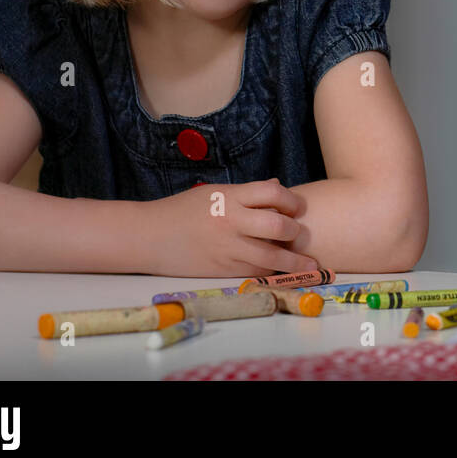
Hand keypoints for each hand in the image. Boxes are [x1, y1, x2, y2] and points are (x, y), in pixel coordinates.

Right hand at [144, 178, 320, 277]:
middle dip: (295, 230)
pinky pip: (255, 272)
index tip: (297, 207)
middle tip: (298, 232)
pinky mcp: (222, 270)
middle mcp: (231, 221)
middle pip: (278, 226)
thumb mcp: (214, 193)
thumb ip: (246, 193)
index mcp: (229, 197)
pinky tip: (280, 271)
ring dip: (293, 260)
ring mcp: (227, 248)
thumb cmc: (181, 211)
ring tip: (308, 264)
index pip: (273, 192)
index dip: (291, 200)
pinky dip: (270, 271)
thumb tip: (278, 186)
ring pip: (271, 256)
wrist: (148, 236)